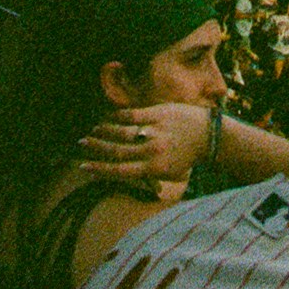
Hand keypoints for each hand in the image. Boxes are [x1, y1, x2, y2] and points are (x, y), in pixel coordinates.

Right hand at [78, 101, 218, 185]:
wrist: (208, 135)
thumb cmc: (187, 157)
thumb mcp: (169, 174)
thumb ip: (148, 176)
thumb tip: (125, 176)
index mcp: (153, 169)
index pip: (119, 170)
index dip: (99, 168)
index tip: (83, 166)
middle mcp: (151, 150)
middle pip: (116, 150)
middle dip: (95, 148)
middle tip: (81, 144)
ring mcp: (154, 130)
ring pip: (121, 131)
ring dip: (103, 131)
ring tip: (92, 131)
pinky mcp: (158, 113)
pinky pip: (131, 114)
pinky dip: (116, 116)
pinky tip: (107, 117)